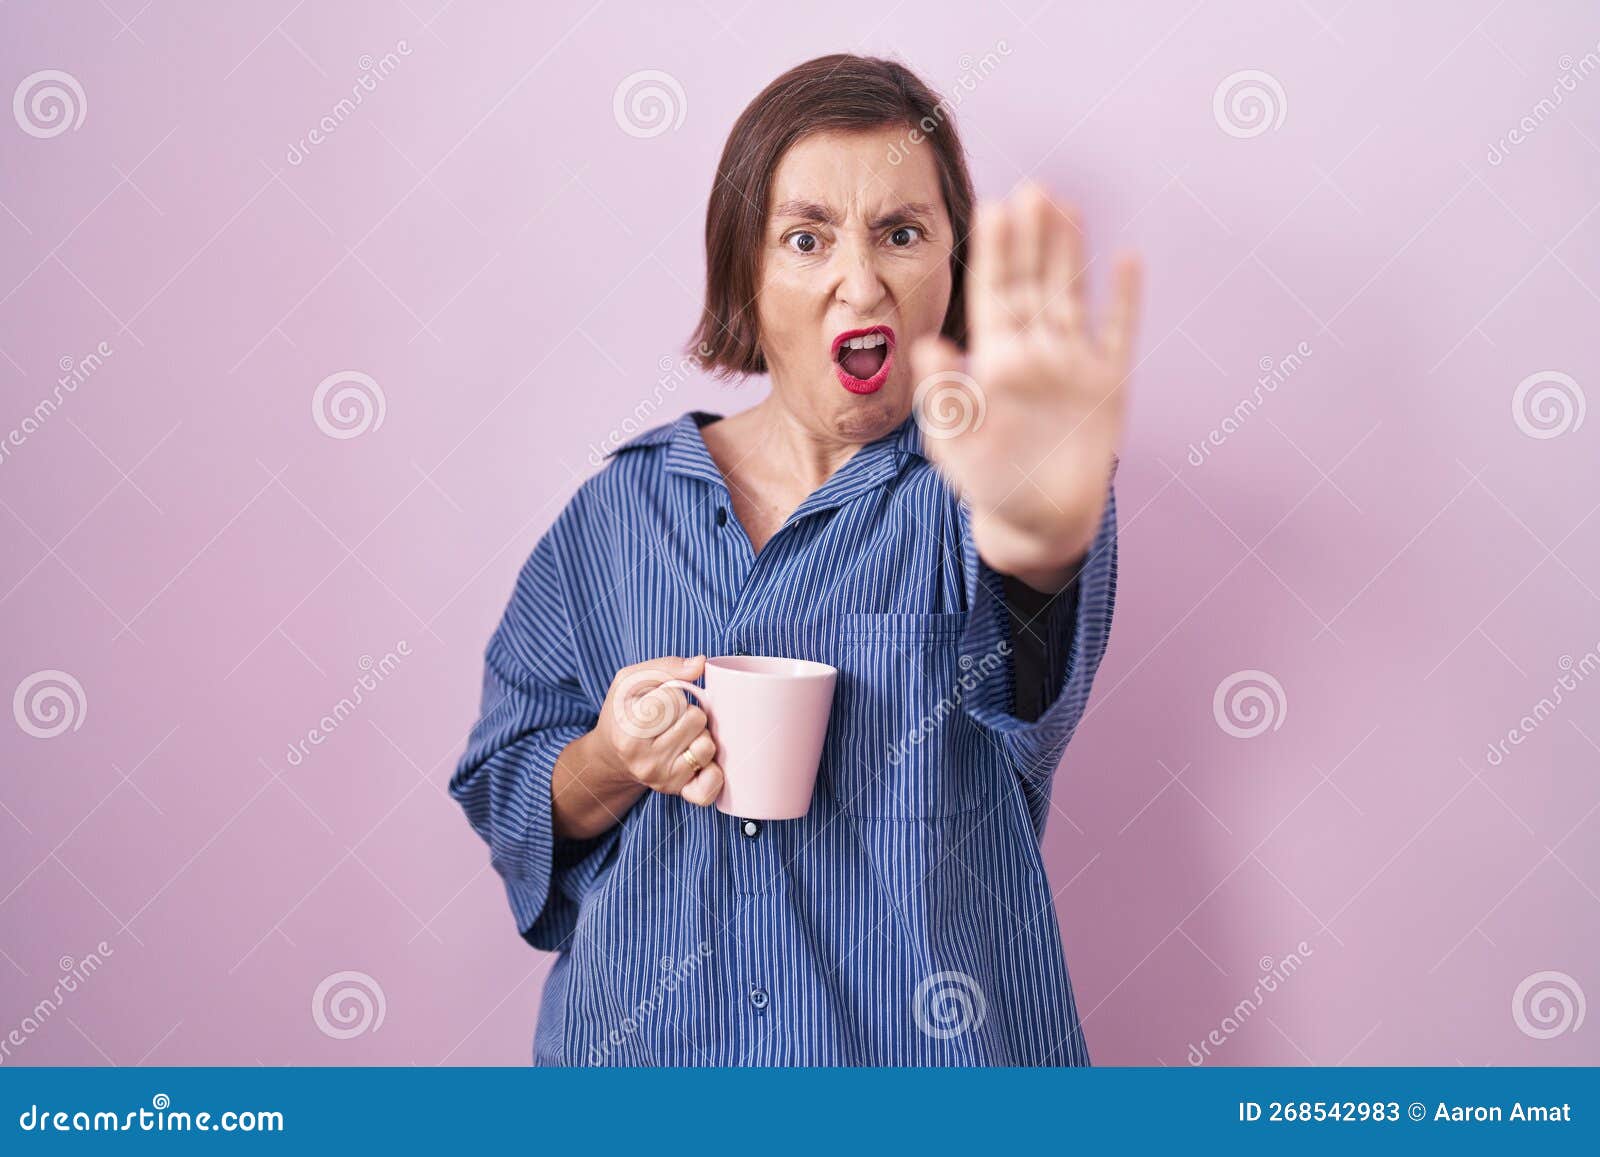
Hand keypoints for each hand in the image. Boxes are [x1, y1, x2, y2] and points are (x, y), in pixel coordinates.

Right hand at [591, 655, 723, 806]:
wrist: (613, 754)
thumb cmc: (625, 712)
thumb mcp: (631, 681)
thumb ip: (665, 667)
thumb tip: (700, 664)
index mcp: (629, 730)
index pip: (674, 699)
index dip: (672, 694)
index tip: (658, 701)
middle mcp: (644, 760)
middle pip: (697, 719)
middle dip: (688, 712)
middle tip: (671, 720)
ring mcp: (662, 779)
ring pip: (707, 746)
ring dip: (700, 736)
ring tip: (681, 735)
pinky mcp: (677, 791)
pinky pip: (710, 785)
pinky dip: (712, 771)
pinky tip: (698, 759)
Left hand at [909, 180, 1141, 586]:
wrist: (1038, 523)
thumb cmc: (988, 486)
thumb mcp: (956, 442)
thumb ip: (944, 393)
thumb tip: (928, 342)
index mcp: (993, 362)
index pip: (993, 295)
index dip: (995, 253)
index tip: (993, 208)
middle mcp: (1032, 354)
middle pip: (1033, 284)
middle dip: (1031, 239)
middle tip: (1031, 189)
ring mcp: (1071, 365)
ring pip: (1071, 296)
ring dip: (1070, 253)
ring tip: (1067, 206)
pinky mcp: (1108, 385)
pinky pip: (1118, 333)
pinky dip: (1124, 299)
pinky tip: (1127, 259)